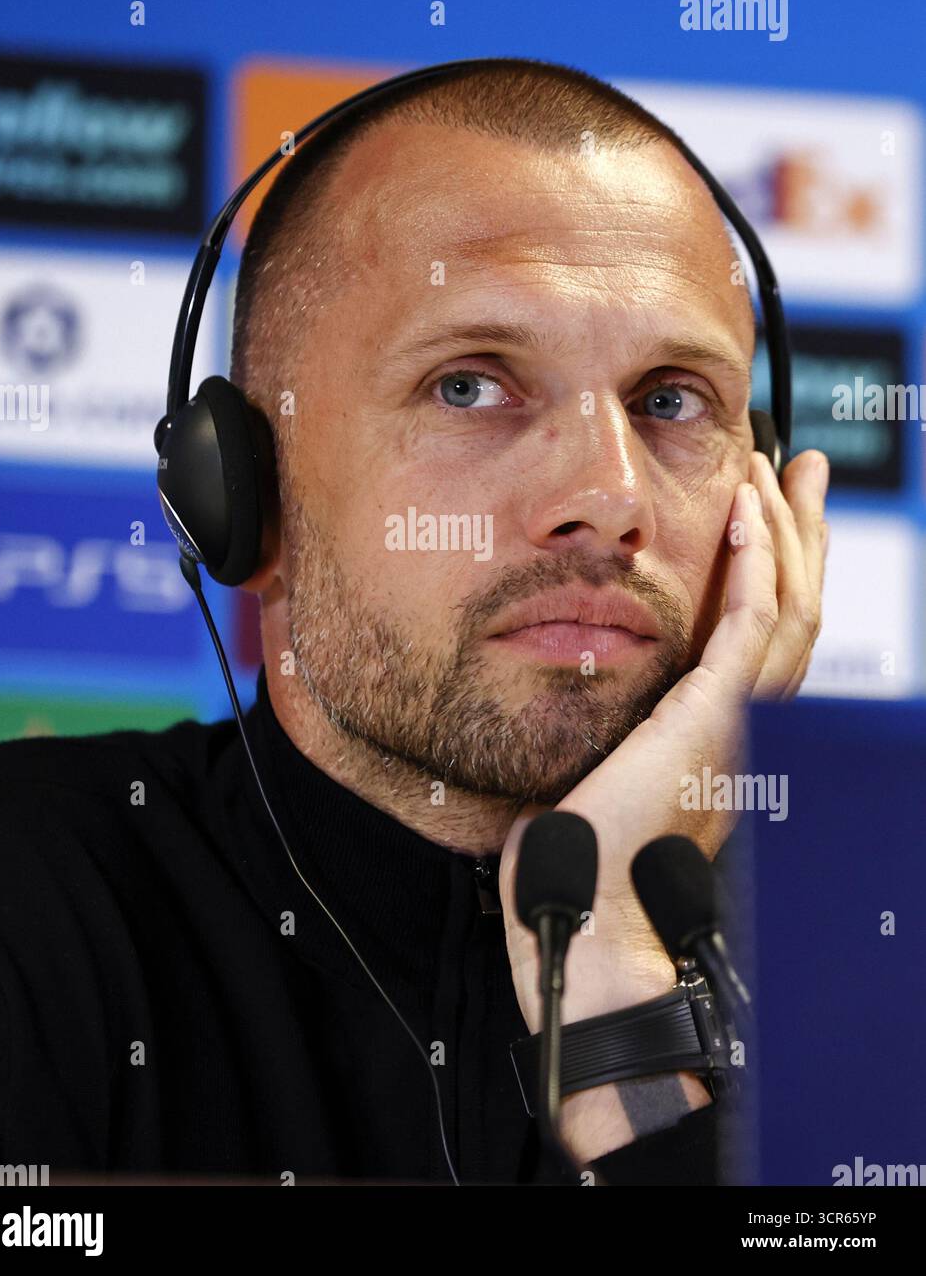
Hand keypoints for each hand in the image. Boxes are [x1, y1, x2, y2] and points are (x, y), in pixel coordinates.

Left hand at [499, 449, 828, 1158]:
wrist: (585, 910)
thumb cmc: (579, 859)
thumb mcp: (602, 771)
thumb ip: (614, 727)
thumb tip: (584, 690)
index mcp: (722, 733)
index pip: (770, 632)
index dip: (778, 566)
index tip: (765, 510)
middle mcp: (744, 723)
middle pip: (797, 607)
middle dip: (802, 533)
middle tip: (801, 470)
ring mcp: (738, 720)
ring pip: (788, 606)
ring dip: (782, 531)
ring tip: (773, 471)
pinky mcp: (715, 715)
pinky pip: (751, 624)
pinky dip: (753, 564)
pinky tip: (741, 514)